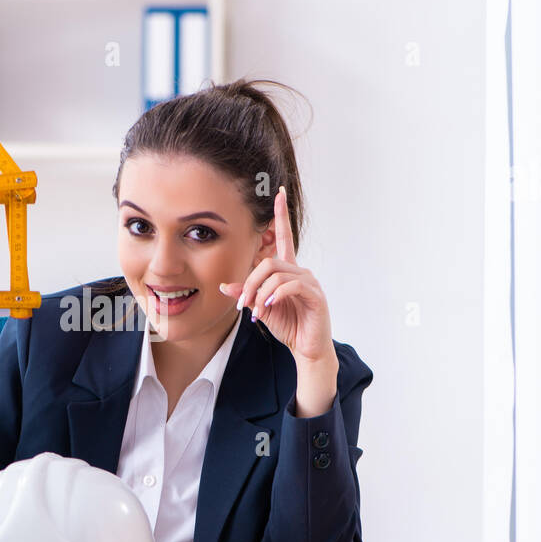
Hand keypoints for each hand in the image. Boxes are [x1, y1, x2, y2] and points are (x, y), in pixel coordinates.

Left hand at [218, 187, 334, 364]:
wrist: (306, 348)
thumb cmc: (287, 325)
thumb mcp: (260, 308)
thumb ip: (246, 294)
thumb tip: (225, 286)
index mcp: (287, 271)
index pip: (283, 236)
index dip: (281, 215)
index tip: (279, 193)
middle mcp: (299, 271)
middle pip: (268, 262)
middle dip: (250, 282)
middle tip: (242, 304)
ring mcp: (309, 282)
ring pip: (276, 274)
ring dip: (260, 293)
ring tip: (255, 312)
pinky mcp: (315, 295)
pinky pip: (290, 286)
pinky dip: (275, 296)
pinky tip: (268, 307)